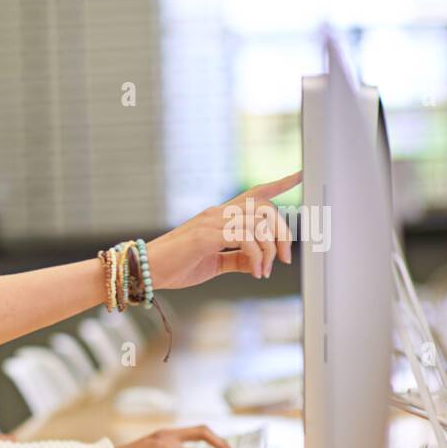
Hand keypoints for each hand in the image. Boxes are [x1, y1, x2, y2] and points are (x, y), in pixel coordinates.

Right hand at [146, 171, 301, 288]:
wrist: (146, 271)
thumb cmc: (176, 267)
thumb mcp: (214, 264)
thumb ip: (237, 259)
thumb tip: (259, 262)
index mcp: (219, 216)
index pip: (254, 194)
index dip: (279, 184)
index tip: (300, 175)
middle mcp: (218, 213)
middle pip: (265, 209)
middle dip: (283, 233)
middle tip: (284, 259)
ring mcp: (212, 222)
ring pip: (258, 224)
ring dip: (270, 250)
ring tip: (264, 272)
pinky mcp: (206, 236)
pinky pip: (244, 240)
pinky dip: (256, 257)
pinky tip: (255, 273)